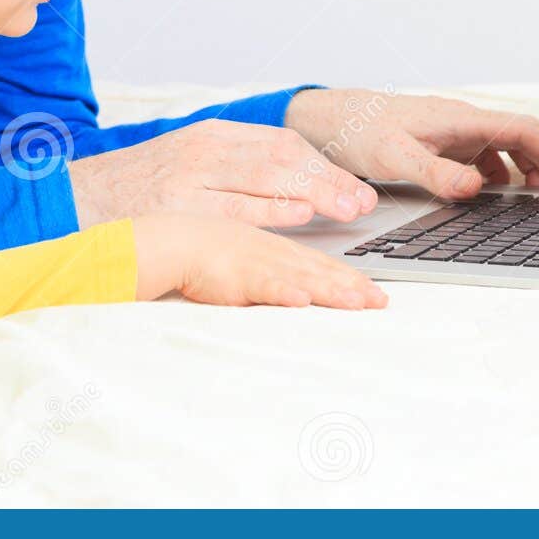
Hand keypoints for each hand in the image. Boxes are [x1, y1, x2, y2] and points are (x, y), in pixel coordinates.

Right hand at [67, 119, 379, 228]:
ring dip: (314, 194)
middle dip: (330, 179)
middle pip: (283, 157)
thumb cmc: (130, 192)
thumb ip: (230, 171)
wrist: (68, 200)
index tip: (356, 188)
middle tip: (364, 202)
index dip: (324, 167)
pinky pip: (234, 209)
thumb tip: (289, 190)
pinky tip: (300, 217)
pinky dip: (272, 212)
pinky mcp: (176, 206)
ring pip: (266, 177)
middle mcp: (205, 149)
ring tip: (348, 210)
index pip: (281, 145)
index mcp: (210, 136)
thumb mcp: (184, 167)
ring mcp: (190, 176)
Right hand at [131, 213, 387, 309]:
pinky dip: (283, 291)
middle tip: (380, 302)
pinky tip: (301, 300)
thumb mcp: (232, 252)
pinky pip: (262, 283)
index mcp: (268, 245)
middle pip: (317, 267)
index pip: (315, 260)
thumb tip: (287, 289)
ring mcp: (253, 260)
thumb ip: (258, 266)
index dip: (345, 275)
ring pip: (300, 275)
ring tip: (359, 302)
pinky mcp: (232, 273)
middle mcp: (267, 250)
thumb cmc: (189, 244)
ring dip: (331, 290)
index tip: (370, 290)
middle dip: (351, 285)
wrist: (157, 236)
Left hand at [283, 88, 538, 200]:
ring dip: (522, 166)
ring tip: (533, 194)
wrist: (329, 119)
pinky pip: (479, 151)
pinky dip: (496, 169)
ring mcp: (450, 128)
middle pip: (519, 135)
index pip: (523, 130)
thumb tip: (476, 187)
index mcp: (460, 119)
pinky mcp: (437, 138)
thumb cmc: (360, 131)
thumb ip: (437, 173)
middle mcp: (460, 119)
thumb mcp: (397, 157)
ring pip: (501, 143)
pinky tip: (491, 188)